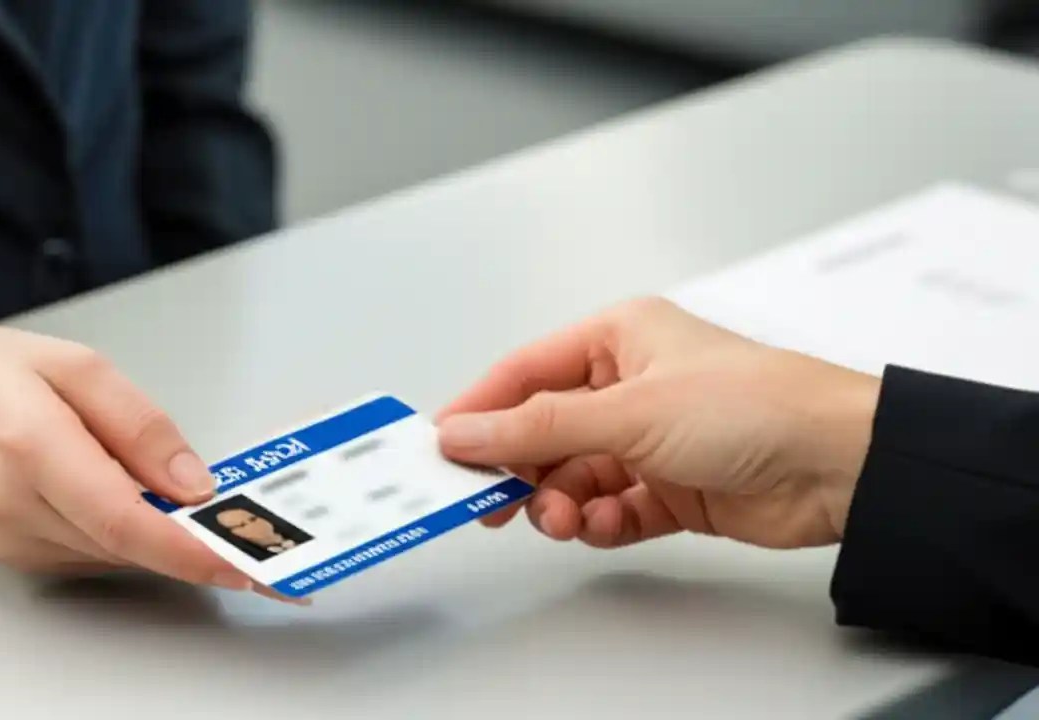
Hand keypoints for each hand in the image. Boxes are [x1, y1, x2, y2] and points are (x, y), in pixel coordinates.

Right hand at [0, 313, 252, 590]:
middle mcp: (17, 508)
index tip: (247, 563)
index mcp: (31, 448)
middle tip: (272, 548)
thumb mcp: (72, 366)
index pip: (126, 519)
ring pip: (120, 553)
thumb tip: (193, 481)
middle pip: (132, 545)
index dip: (191, 549)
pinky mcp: (18, 555)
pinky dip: (136, 534)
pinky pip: (97, 551)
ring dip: (173, 539)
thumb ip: (137, 423)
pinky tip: (155, 508)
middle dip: (203, 548)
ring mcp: (14, 541)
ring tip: (228, 523)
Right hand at [437, 298, 880, 549]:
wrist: (840, 464)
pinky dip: (597, 522)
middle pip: (543, 430)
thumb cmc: (752, 405)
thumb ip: (537, 428)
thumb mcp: (628, 410)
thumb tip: (463, 432)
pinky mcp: (670, 488)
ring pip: (572, 475)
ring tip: (559, 517)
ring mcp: (650, 440)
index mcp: (618, 339)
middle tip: (487, 502)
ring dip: (557, 502)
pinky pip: (609, 508)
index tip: (441, 448)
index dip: (479, 410)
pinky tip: (601, 524)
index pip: (525, 373)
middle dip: (517, 468)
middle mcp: (630, 385)